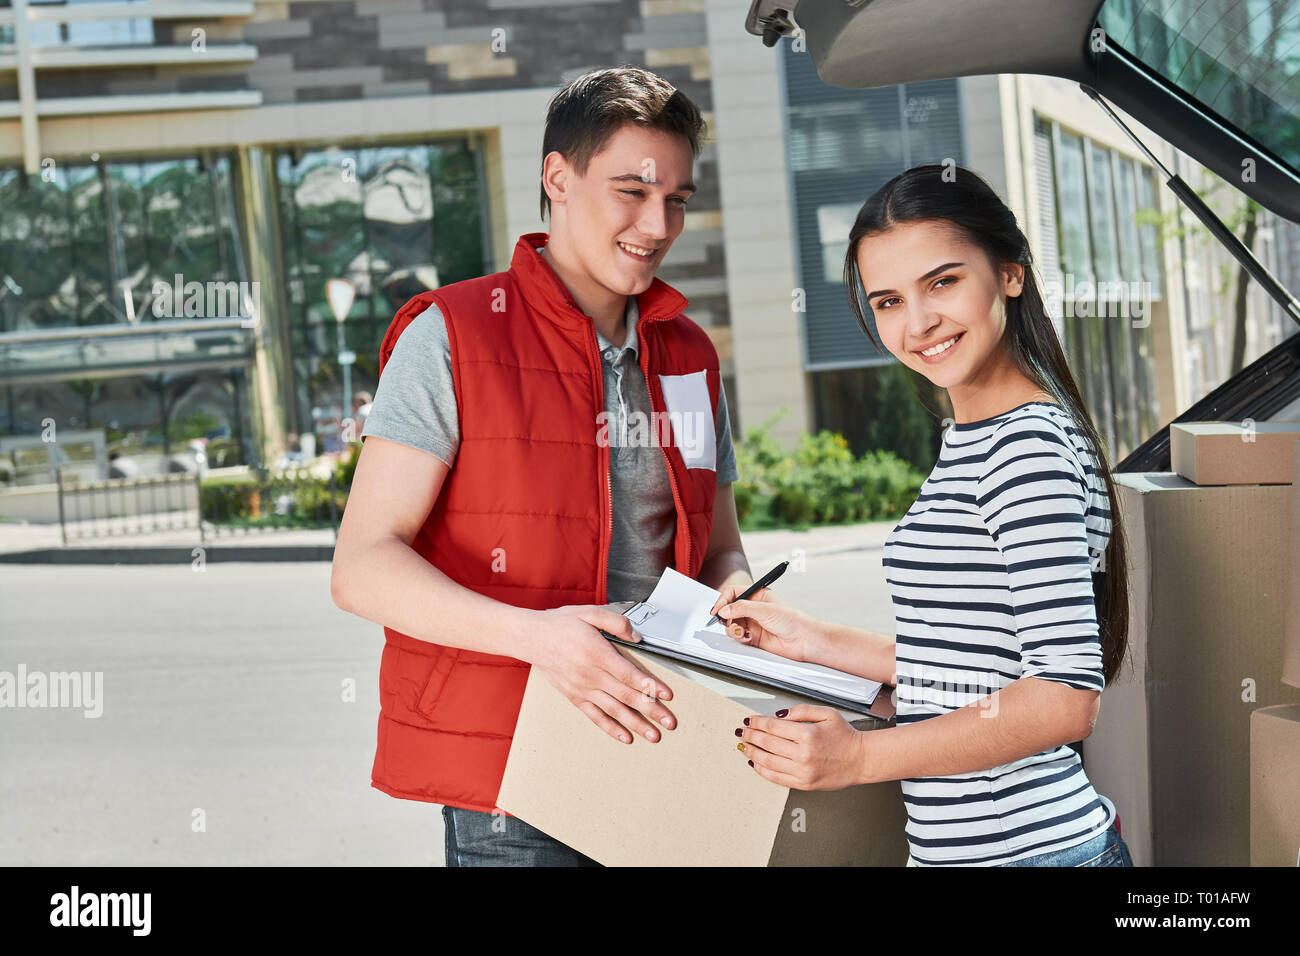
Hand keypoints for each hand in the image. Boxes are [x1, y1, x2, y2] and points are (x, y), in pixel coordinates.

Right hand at [528, 604, 675, 745]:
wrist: (531, 639)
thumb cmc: (560, 625)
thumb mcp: (590, 613)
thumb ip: (616, 622)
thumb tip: (637, 636)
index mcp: (597, 654)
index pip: (629, 675)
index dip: (650, 687)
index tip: (666, 696)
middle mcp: (590, 675)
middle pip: (626, 696)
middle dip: (651, 711)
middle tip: (669, 722)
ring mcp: (582, 689)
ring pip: (614, 710)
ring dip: (636, 724)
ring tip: (653, 735)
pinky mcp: (575, 697)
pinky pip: (595, 716)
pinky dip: (611, 728)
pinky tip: (625, 737)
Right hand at [709, 584, 816, 661]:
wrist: (803, 640)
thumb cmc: (791, 620)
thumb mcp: (763, 609)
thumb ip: (741, 608)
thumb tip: (723, 610)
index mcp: (757, 595)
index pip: (733, 593)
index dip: (723, 600)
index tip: (717, 610)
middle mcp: (753, 608)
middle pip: (729, 609)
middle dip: (725, 615)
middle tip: (723, 621)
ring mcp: (753, 623)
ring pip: (731, 623)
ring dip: (732, 627)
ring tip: (740, 631)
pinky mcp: (753, 637)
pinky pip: (738, 635)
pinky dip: (738, 636)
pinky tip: (747, 637)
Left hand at [735, 704, 866, 789]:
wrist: (860, 759)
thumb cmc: (845, 737)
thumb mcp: (826, 713)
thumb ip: (800, 711)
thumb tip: (778, 715)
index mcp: (807, 734)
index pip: (772, 727)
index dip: (757, 722)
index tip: (750, 720)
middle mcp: (803, 754)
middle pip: (766, 743)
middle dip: (750, 736)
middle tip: (742, 731)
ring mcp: (802, 771)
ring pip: (767, 762)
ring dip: (752, 752)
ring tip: (744, 746)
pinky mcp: (803, 783)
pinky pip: (776, 778)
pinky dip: (762, 770)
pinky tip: (755, 763)